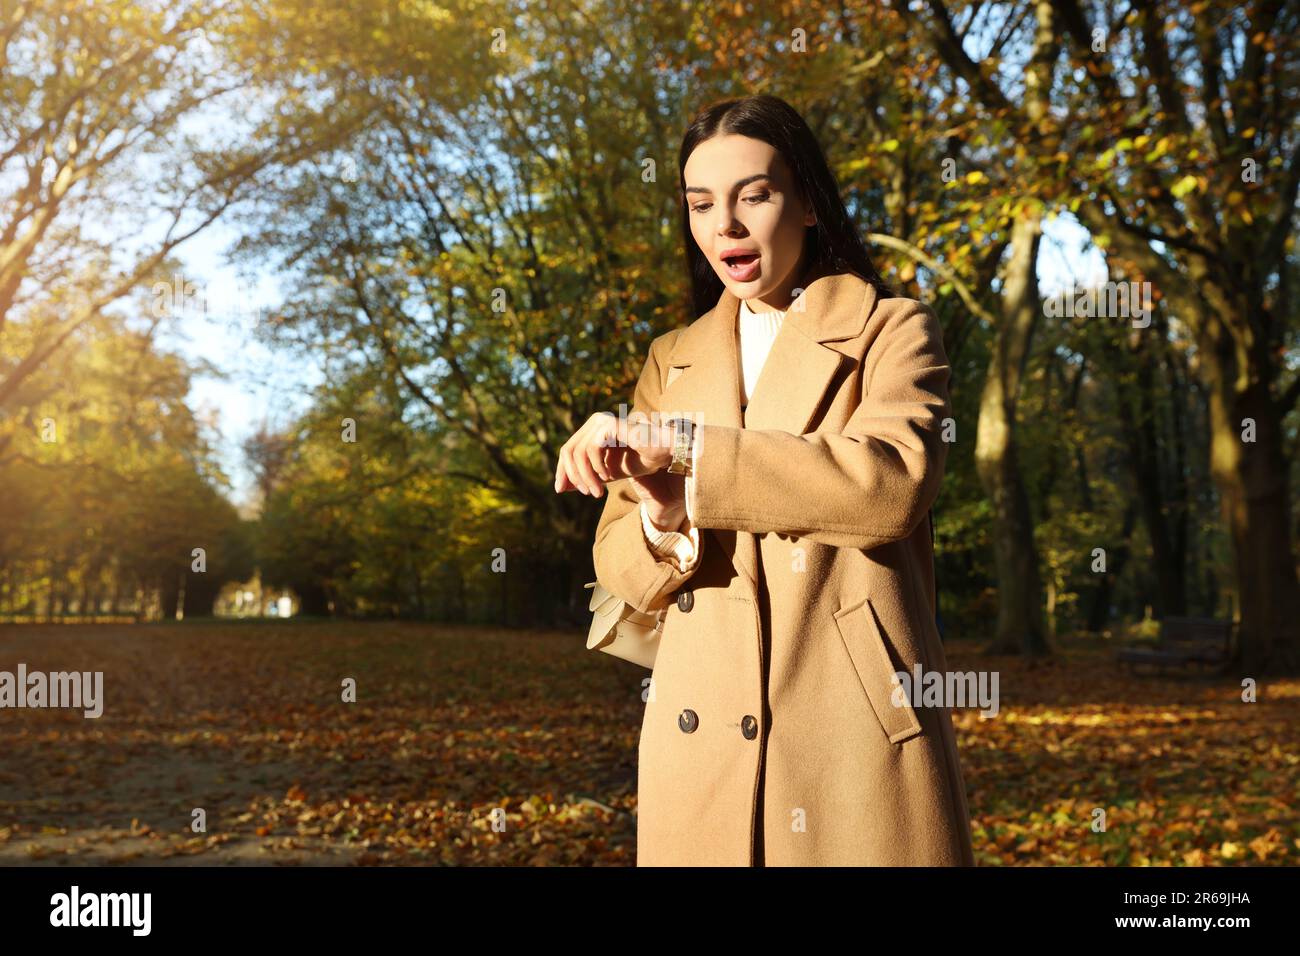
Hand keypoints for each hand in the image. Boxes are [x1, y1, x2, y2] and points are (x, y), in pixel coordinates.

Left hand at [553, 410, 674, 496]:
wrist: (665, 452)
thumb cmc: (640, 460)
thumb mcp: (607, 473)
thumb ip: (587, 477)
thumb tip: (562, 487)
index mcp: (592, 429)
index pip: (567, 450)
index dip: (561, 471)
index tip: (560, 490)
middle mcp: (594, 421)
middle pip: (568, 451)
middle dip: (573, 476)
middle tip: (586, 493)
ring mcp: (601, 420)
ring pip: (578, 452)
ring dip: (586, 476)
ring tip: (597, 492)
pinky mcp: (609, 424)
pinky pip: (592, 449)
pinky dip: (597, 466)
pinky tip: (607, 476)